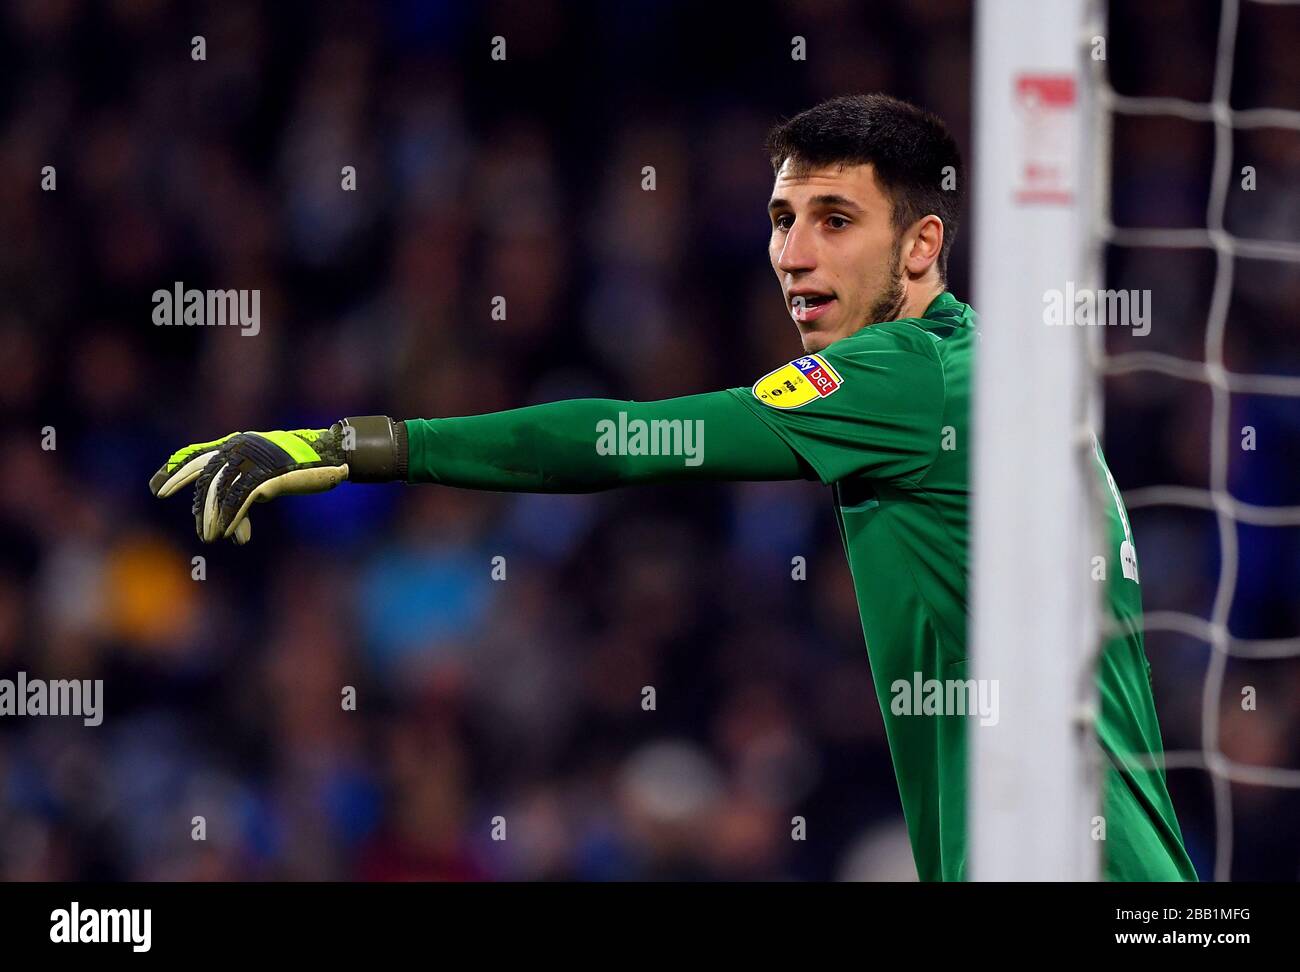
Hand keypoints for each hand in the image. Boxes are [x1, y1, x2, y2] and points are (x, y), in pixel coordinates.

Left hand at [150, 416, 405, 543]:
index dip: (175, 470)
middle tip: (201, 532)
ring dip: (215, 519)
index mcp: (237, 444)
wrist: (334, 457)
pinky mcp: (266, 475)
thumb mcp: (269, 481)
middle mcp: (240, 448)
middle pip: (206, 478)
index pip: (197, 455)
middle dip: (199, 507)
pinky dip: (234, 519)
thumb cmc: (304, 468)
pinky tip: (232, 535)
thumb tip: (234, 535)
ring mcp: (253, 461)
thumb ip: (247, 498)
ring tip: (212, 539)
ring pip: (221, 492)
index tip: (157, 488)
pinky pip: (241, 500)